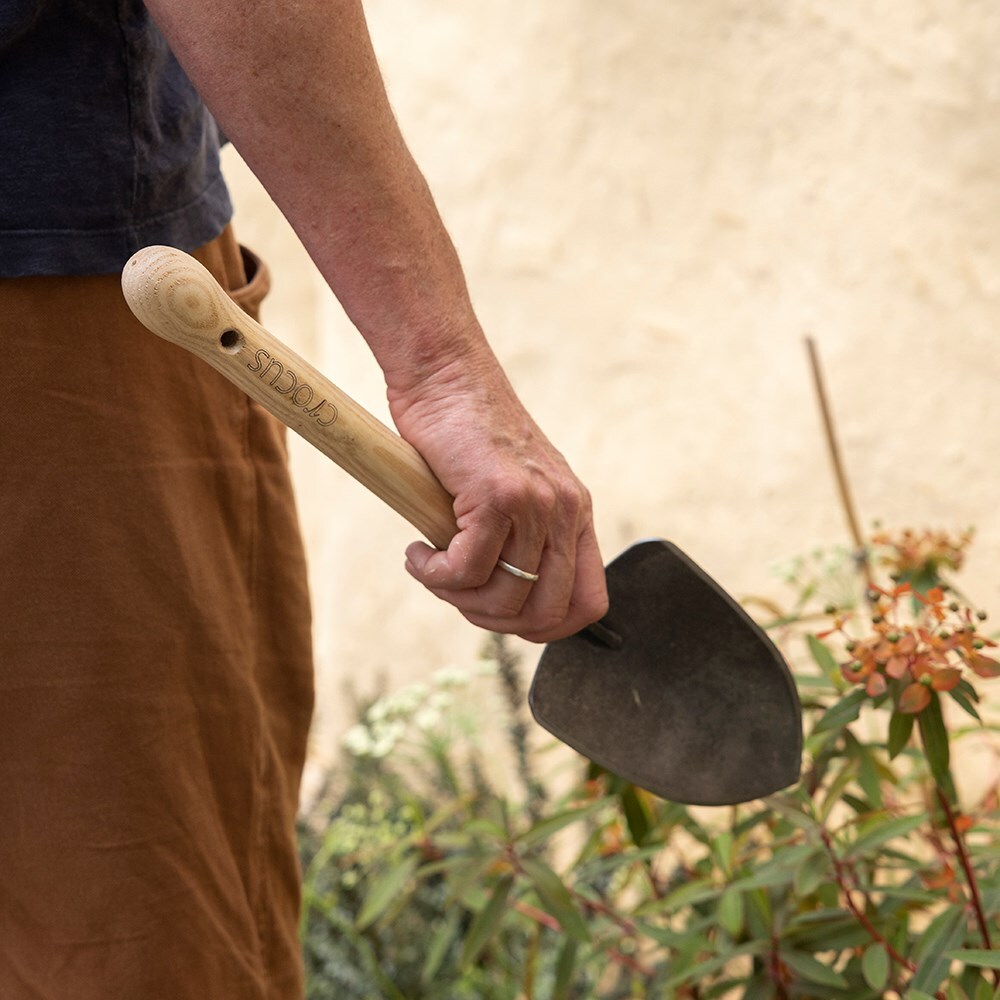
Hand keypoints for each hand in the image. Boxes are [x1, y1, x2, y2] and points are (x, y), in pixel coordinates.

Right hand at [389, 353, 608, 643]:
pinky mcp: (497, 495)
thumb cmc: (465, 435)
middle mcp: (564, 511)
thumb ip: (520, 538)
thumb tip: (502, 603)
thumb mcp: (511, 489)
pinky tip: (417, 552)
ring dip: (457, 598)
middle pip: (547, 612)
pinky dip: (434, 574)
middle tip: (457, 595)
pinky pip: (466, 570)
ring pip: (505, 597)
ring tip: (432, 569)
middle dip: (495, 621)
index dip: (548, 628)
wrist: (445, 376)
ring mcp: (535, 504)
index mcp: (574, 513)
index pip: (589, 602)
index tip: (505, 618)